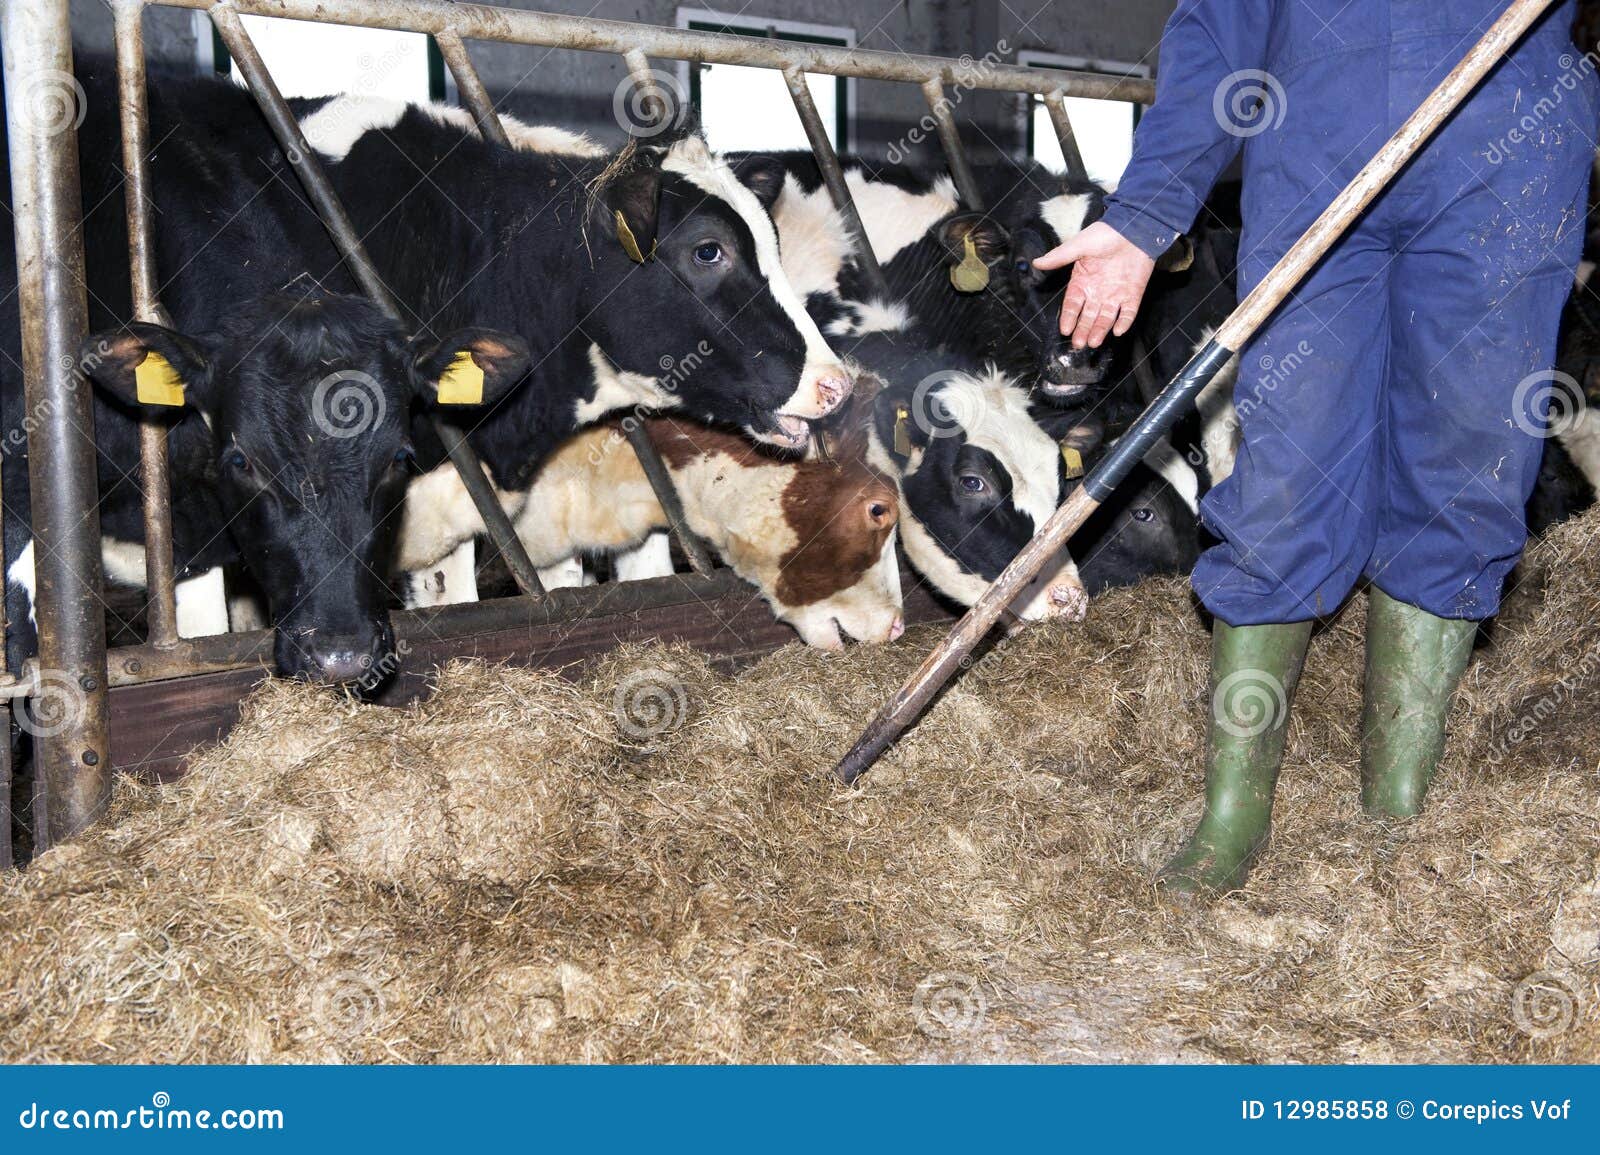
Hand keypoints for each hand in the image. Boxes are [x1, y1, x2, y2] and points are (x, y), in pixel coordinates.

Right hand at [1034, 222, 1155, 348]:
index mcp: (1082, 281)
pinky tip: (1117, 331)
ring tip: (1093, 342)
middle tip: (1078, 344)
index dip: (1069, 317)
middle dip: (1083, 330)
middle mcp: (1097, 291)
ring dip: (1100, 330)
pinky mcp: (1133, 294)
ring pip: (1106, 318)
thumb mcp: (1079, 245)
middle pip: (1088, 316)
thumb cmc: (1105, 234)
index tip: (1065, 330)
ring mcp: (1115, 294)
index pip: (1073, 304)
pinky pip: (1128, 312)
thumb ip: (1059, 257)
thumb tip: (1036, 263)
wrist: (1134, 227)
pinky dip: (1124, 322)